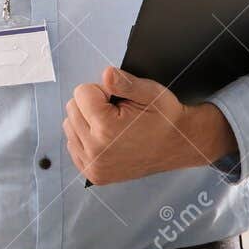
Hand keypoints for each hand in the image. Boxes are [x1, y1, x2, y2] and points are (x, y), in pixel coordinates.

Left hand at [63, 66, 235, 184]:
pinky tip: (106, 138)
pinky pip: (73, 145)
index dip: (102, 91)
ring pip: (70, 126)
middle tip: (118, 114)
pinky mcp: (94, 174)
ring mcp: (94, 166)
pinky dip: (85, 138)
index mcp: (106, 129)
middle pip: (72, 108)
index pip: (81, 92)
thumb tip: (106, 74)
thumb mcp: (150, 93)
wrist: (179, 145)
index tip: (119, 102)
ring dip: (86, 121)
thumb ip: (124, 82)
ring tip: (113, 126)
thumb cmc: (165, 118)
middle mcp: (96, 151)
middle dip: (92, 105)